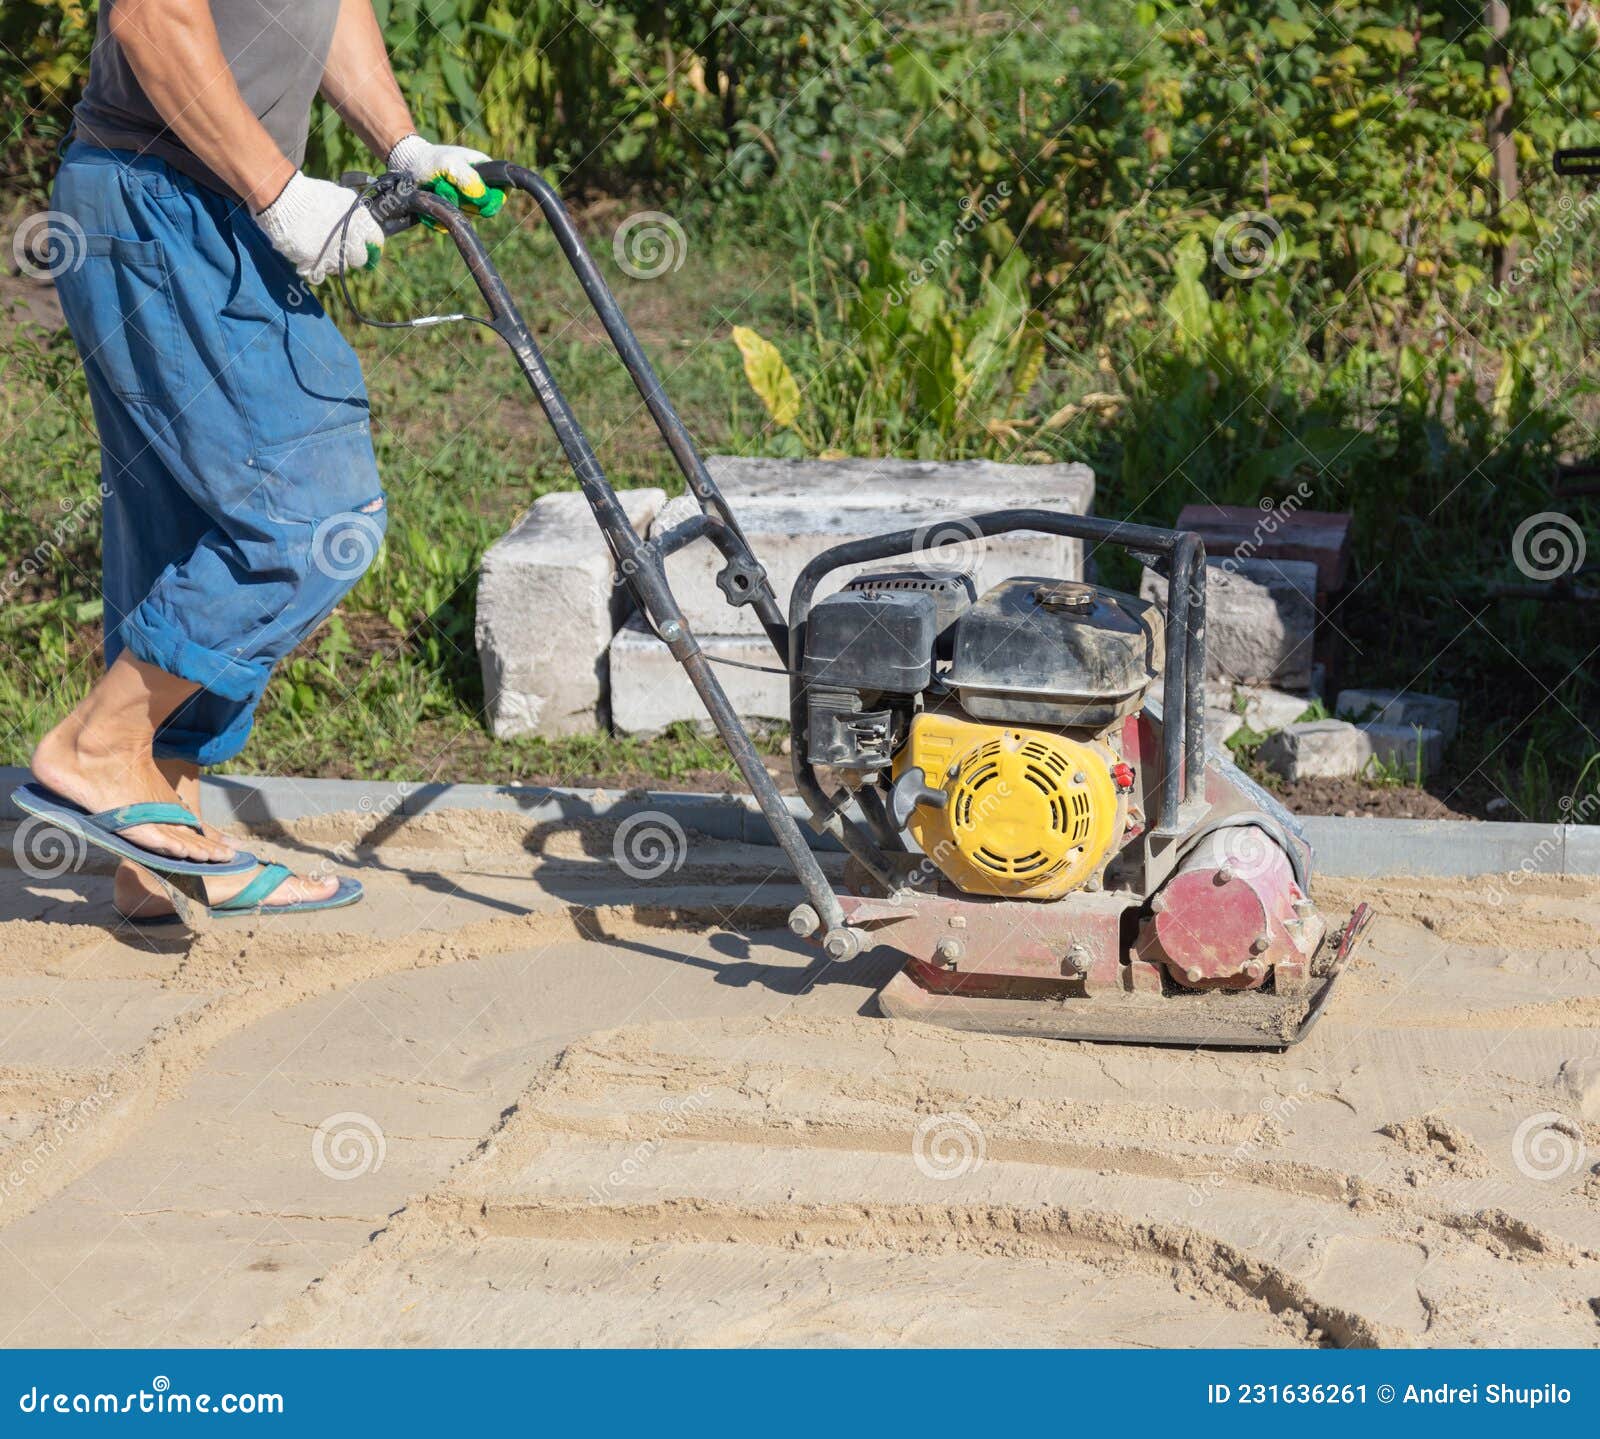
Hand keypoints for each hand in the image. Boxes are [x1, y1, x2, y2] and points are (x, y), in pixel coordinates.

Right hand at [254, 172, 383, 283]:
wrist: (282, 195)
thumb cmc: (309, 194)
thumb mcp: (339, 197)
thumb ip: (352, 216)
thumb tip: (361, 230)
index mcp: (360, 220)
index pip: (376, 239)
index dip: (370, 245)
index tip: (364, 247)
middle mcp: (352, 239)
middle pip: (359, 259)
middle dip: (349, 255)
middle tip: (335, 248)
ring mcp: (334, 253)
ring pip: (339, 268)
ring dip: (328, 261)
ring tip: (314, 246)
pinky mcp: (316, 263)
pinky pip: (318, 276)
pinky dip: (313, 270)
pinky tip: (306, 259)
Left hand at [386, 134, 492, 207]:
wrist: (407, 166)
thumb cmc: (430, 160)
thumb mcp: (449, 163)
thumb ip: (468, 178)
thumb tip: (482, 198)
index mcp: (484, 172)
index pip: (501, 192)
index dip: (493, 200)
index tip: (480, 201)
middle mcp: (477, 188)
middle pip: (483, 209)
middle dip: (464, 201)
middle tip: (446, 185)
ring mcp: (464, 202)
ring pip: (466, 217)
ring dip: (449, 206)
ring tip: (436, 189)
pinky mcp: (451, 213)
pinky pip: (450, 223)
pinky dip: (439, 217)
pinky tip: (431, 201)